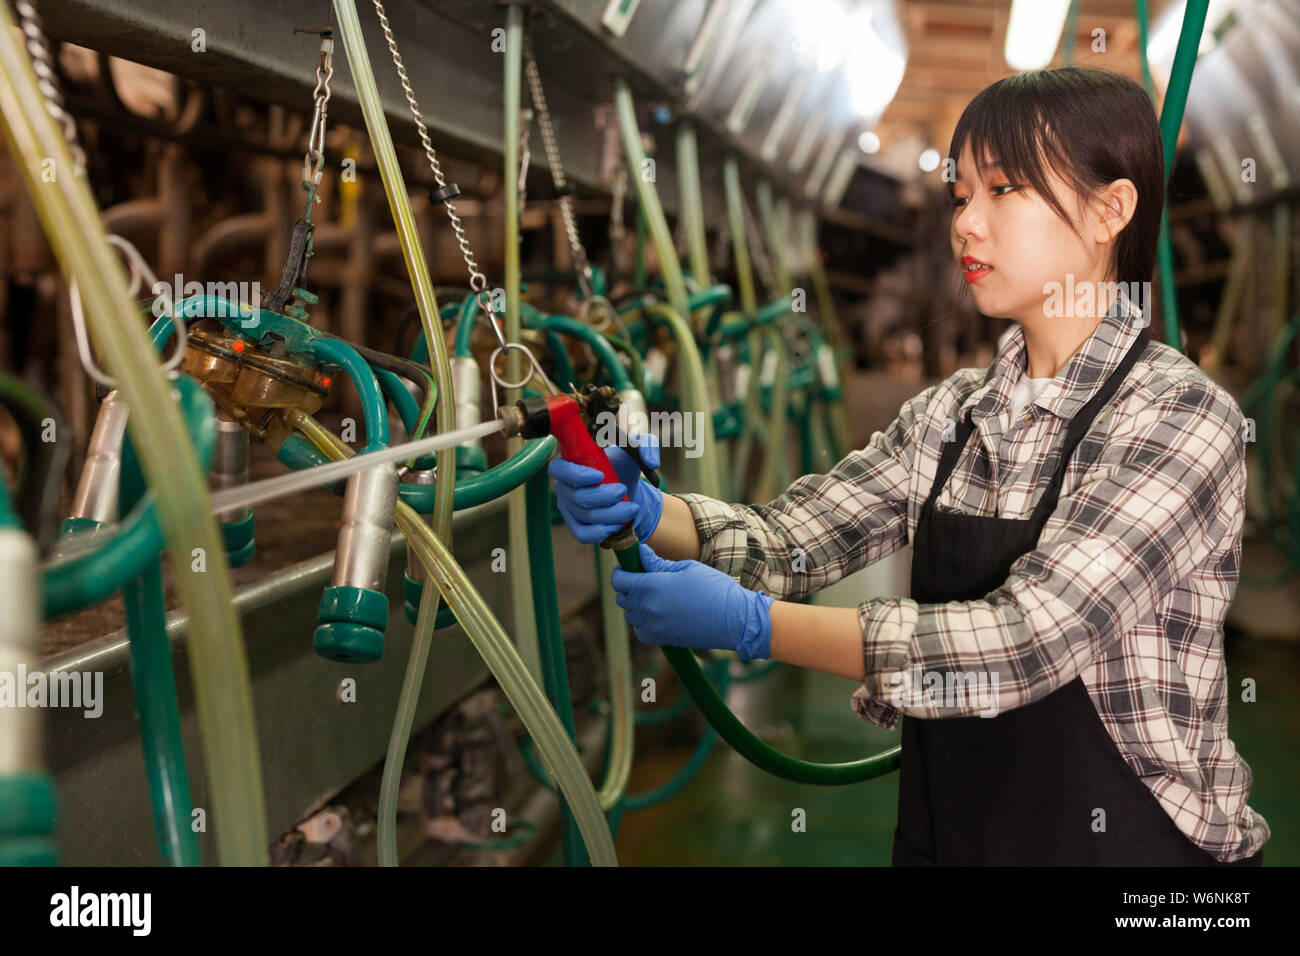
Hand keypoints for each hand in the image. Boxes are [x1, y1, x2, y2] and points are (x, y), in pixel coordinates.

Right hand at [548, 433, 662, 544]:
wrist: (626, 490)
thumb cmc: (623, 466)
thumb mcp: (635, 451)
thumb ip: (645, 446)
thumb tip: (652, 462)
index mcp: (570, 463)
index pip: (558, 469)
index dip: (576, 475)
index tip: (599, 476)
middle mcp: (564, 486)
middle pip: (578, 497)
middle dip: (605, 497)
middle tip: (623, 490)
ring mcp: (568, 508)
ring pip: (585, 516)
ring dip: (613, 514)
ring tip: (631, 508)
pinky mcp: (576, 526)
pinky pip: (582, 535)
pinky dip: (600, 532)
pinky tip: (616, 525)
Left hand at [609, 542, 773, 660]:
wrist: (735, 620)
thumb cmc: (715, 588)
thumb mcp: (686, 568)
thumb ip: (658, 563)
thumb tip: (640, 553)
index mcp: (653, 586)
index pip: (619, 580)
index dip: (620, 571)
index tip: (628, 566)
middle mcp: (648, 608)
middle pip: (621, 597)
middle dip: (628, 586)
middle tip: (643, 578)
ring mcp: (654, 626)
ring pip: (630, 614)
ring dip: (636, 604)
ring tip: (654, 595)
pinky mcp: (662, 639)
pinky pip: (641, 630)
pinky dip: (643, 622)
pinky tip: (658, 613)